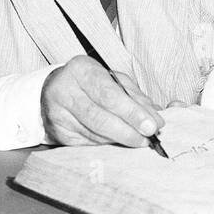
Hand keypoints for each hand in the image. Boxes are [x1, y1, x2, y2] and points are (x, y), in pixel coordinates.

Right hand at [41, 56, 163, 147]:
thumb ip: (136, 97)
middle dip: (128, 131)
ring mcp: (57, 113)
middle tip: (148, 139)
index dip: (132, 113)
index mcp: (81, 70)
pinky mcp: (58, 132)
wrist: (57, 89)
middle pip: (99, 117)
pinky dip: (107, 144)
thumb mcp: (115, 80)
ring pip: (94, 133)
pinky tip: (118, 141)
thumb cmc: (93, 83)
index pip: (109, 94)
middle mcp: (64, 90)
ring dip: (120, 140)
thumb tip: (157, 118)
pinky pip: (88, 143)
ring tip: (138, 140)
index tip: (152, 126)